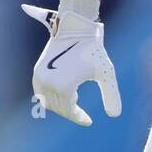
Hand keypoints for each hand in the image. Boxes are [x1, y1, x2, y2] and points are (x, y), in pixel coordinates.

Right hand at [23, 3, 120, 126]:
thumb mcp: (106, 73)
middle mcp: (48, 84)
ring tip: (73, 105)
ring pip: (48, 103)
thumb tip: (115, 115)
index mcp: (64, 87)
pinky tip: (63, 96)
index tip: (89, 122)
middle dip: (71, 113)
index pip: (70, 111)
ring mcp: (40, 78)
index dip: (79, 118)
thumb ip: (111, 95)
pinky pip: (41, 93)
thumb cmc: (93, 51)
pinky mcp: (37, 72)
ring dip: (60, 107)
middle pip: (59, 108)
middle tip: (82, 114)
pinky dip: (50, 98)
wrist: (75, 30)